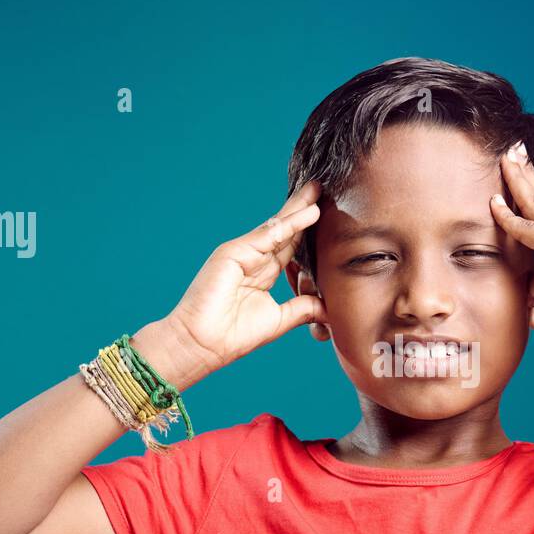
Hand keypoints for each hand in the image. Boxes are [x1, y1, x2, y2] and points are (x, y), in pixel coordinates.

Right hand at [167, 180, 327, 374]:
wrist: (203, 344)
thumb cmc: (234, 336)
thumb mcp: (279, 319)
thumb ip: (303, 309)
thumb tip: (330, 309)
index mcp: (262, 273)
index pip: (290, 246)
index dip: (308, 231)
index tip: (329, 216)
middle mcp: (253, 259)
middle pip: (285, 230)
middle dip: (303, 210)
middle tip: (323, 189)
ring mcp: (243, 253)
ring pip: (278, 227)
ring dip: (299, 208)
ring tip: (318, 190)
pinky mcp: (234, 252)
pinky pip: (269, 235)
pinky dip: (291, 223)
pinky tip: (309, 212)